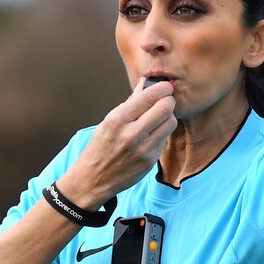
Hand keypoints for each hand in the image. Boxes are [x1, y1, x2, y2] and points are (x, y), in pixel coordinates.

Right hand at [58, 78, 175, 207]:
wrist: (93, 180)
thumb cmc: (100, 147)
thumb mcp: (109, 121)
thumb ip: (130, 103)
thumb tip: (145, 83)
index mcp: (118, 119)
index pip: (150, 96)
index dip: (163, 88)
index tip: (165, 87)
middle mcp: (131, 133)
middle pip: (166, 107)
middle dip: (168, 100)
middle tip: (165, 101)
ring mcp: (143, 149)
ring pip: (170, 122)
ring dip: (168, 117)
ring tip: (158, 119)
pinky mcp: (150, 161)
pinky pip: (164, 139)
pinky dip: (160, 134)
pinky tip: (150, 136)